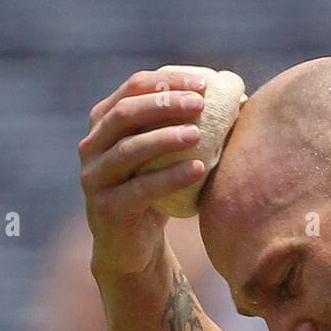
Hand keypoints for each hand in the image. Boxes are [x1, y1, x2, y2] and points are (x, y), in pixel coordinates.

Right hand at [79, 68, 209, 276]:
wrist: (132, 249)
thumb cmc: (155, 195)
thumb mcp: (164, 157)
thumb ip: (181, 126)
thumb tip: (238, 99)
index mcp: (104, 122)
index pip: (134, 87)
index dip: (168, 81)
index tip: (204, 83)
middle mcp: (92, 145)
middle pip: (127, 113)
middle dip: (165, 104)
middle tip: (201, 103)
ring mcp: (95, 177)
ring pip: (129, 149)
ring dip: (165, 138)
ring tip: (199, 134)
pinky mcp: (106, 208)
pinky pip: (140, 189)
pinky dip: (170, 177)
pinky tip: (198, 169)